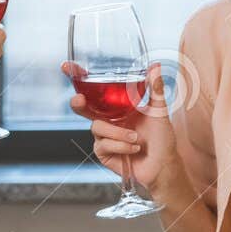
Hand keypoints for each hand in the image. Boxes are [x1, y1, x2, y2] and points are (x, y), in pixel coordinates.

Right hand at [64, 60, 178, 192]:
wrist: (164, 166)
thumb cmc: (161, 139)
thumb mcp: (159, 111)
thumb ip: (154, 88)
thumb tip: (155, 65)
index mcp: (115, 107)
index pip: (93, 90)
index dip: (77, 78)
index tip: (66, 66)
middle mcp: (107, 120)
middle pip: (81, 107)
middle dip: (77, 102)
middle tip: (79, 99)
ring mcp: (103, 137)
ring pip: (97, 127)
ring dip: (118, 132)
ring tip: (136, 138)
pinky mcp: (102, 153)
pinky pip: (103, 144)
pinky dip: (121, 146)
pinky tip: (134, 148)